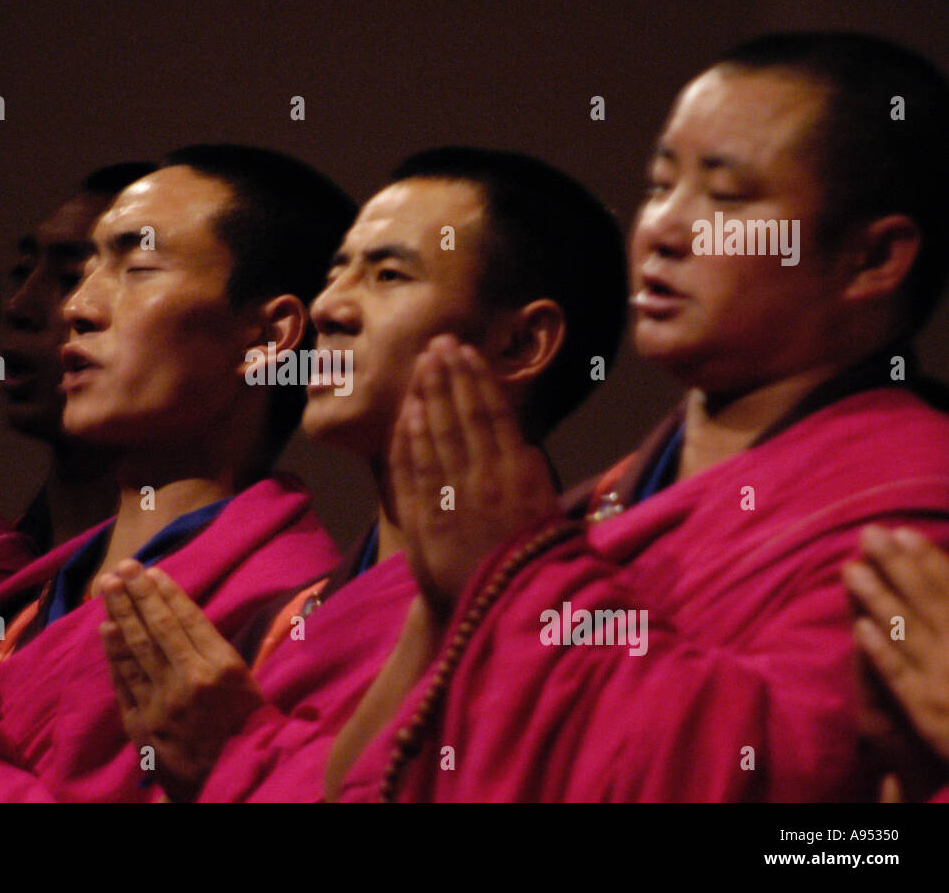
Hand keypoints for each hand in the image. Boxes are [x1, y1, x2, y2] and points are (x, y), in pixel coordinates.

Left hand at [98, 561, 264, 801]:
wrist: (233, 777)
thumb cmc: (246, 725)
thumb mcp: (244, 681)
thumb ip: (214, 651)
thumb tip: (181, 617)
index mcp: (222, 667)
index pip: (187, 619)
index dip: (165, 593)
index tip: (151, 571)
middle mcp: (190, 679)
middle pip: (157, 628)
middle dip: (137, 594)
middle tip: (123, 567)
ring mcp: (162, 702)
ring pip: (136, 649)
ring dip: (120, 614)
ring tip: (108, 587)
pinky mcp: (143, 722)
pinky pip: (125, 681)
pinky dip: (114, 654)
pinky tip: (106, 630)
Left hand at [389, 334, 560, 621]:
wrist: (504, 612)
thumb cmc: (530, 564)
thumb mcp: (547, 516)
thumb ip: (534, 477)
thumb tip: (526, 444)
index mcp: (522, 475)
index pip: (495, 414)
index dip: (477, 379)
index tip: (466, 352)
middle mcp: (488, 480)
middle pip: (463, 416)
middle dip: (448, 376)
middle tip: (438, 342)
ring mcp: (456, 498)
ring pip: (438, 435)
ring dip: (428, 395)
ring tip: (422, 363)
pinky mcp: (428, 519)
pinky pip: (417, 470)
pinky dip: (411, 438)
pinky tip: (407, 411)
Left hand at [845, 526, 948, 781]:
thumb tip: (940, 575)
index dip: (930, 561)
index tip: (904, 532)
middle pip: (931, 604)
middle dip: (899, 567)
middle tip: (870, 533)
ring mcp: (947, 682)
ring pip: (910, 634)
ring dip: (881, 600)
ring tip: (852, 569)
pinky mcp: (928, 713)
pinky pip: (901, 679)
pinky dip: (883, 653)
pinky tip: (860, 629)